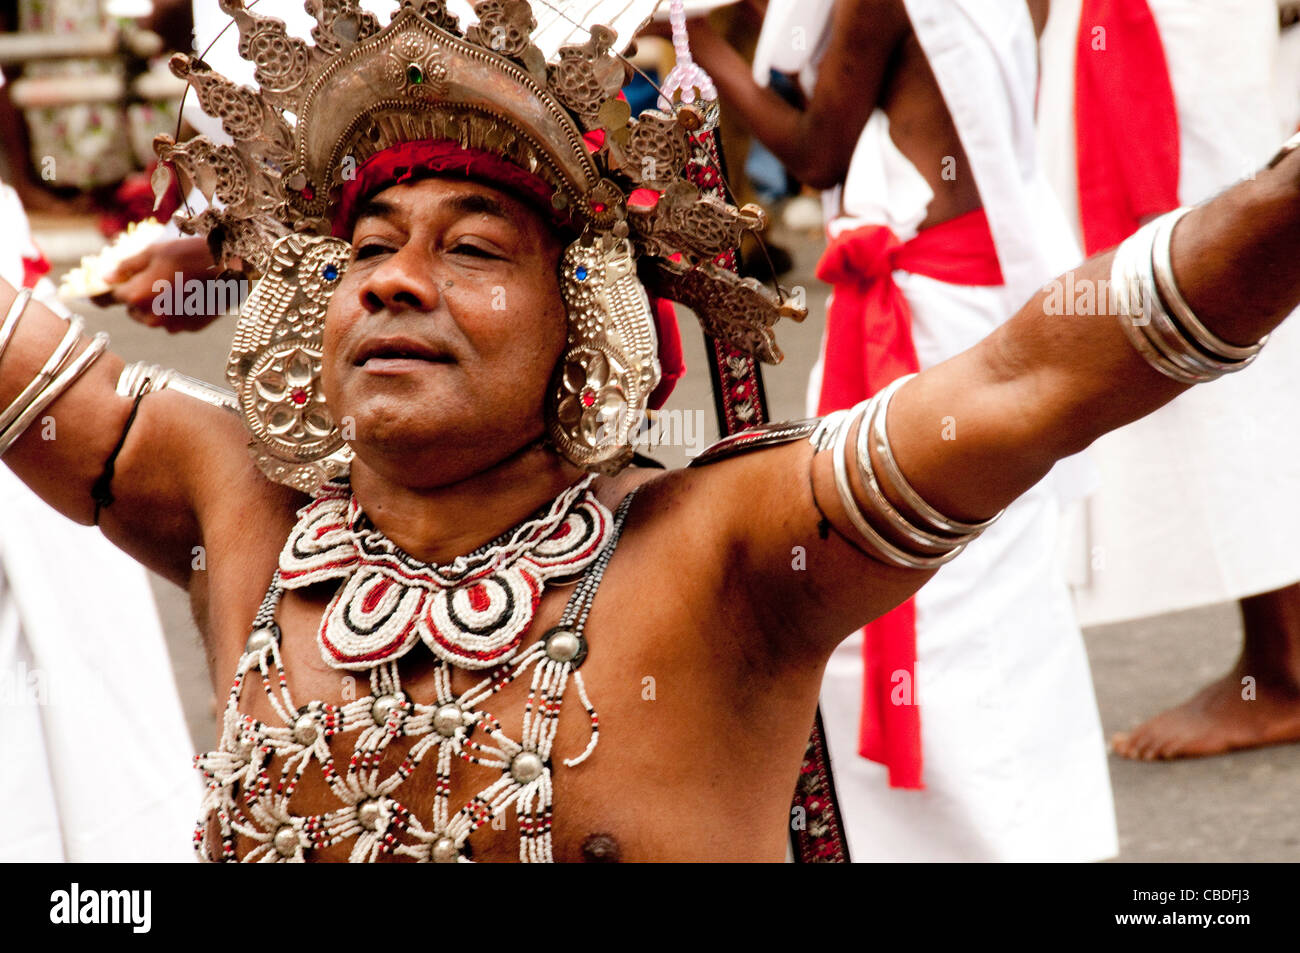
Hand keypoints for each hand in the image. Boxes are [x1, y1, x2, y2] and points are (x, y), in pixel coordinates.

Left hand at [96, 236, 224, 332]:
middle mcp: (151, 316)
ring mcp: (171, 325)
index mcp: (137, 296)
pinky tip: (190, 295)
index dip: (106, 291)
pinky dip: (176, 311)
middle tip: (153, 278)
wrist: (231, 270)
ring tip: (174, 285)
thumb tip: (105, 277)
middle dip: (137, 297)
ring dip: (156, 305)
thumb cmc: (191, 255)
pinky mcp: (189, 328)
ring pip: (153, 317)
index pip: (110, 298)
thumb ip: (126, 267)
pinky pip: (174, 322)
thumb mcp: (154, 252)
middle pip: (132, 310)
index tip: (101, 290)